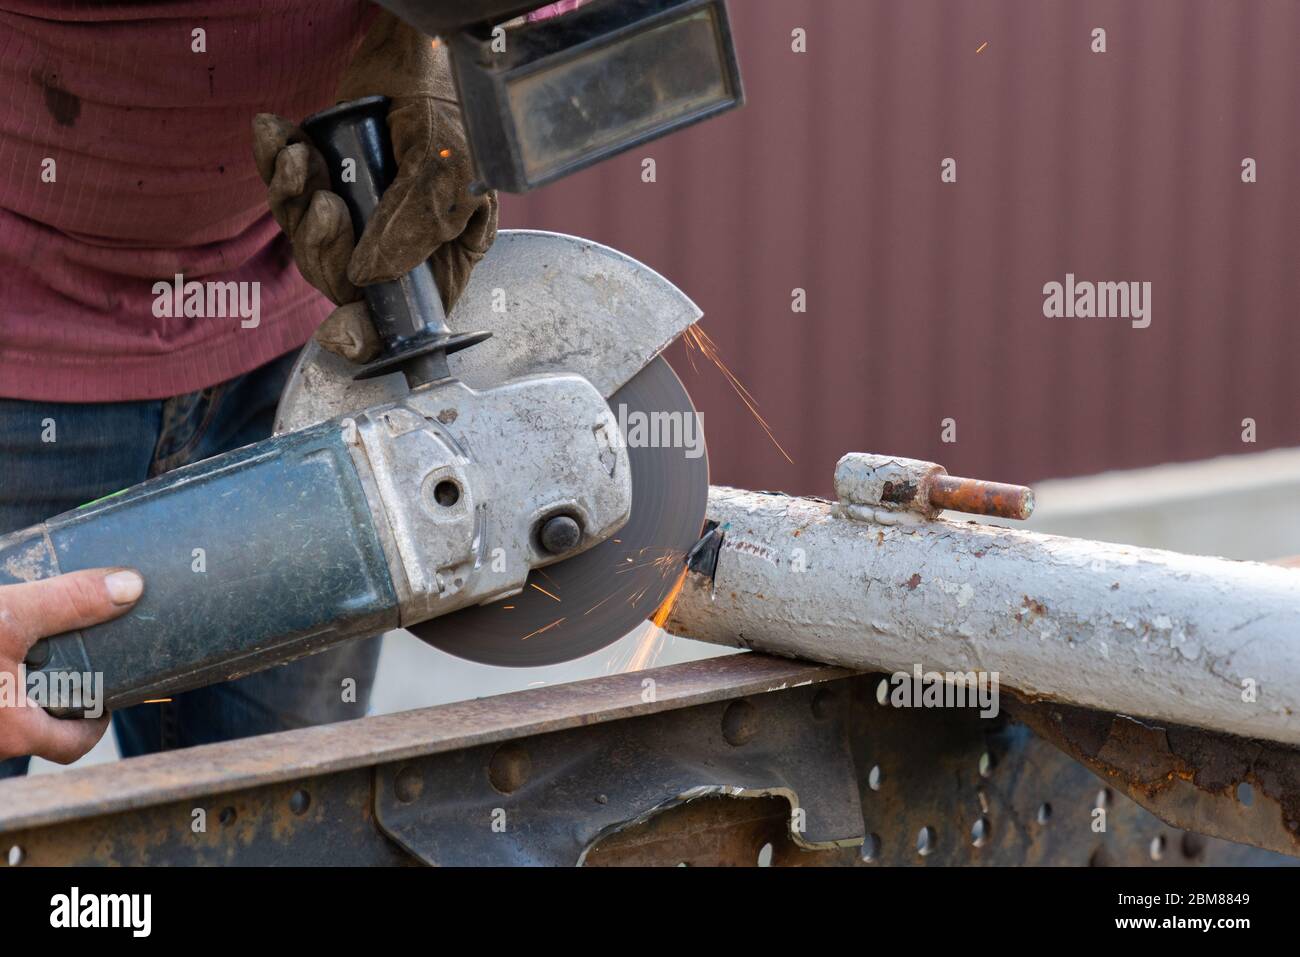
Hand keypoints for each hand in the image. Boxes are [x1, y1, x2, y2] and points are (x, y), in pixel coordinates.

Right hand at [0, 569, 142, 763]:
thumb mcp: (7, 617)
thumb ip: (68, 603)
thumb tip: (131, 587)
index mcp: (13, 731)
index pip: (72, 746)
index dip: (97, 724)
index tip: (109, 698)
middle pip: (38, 728)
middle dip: (57, 696)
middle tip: (71, 661)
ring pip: (6, 714)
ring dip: (21, 684)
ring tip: (30, 648)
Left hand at [252, 10, 498, 363]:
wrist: (422, 45)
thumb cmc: (456, 109)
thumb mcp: (449, 172)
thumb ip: (416, 229)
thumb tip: (367, 276)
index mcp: (437, 257)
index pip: (402, 316)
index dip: (370, 334)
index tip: (337, 335)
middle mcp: (395, 243)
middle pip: (342, 279)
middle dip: (323, 247)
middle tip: (327, 205)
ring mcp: (358, 210)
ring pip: (307, 237)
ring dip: (293, 201)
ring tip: (299, 158)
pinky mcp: (324, 174)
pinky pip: (286, 190)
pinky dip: (273, 164)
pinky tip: (275, 133)